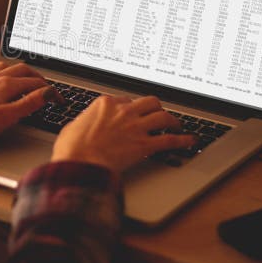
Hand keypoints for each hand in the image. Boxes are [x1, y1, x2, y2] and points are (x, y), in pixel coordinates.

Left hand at [0, 61, 63, 145]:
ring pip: (6, 67)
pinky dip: (1, 73)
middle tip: (46, 87)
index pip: (36, 82)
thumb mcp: (6, 117)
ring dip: (20, 71)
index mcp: (6, 84)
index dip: (51, 90)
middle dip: (38, 76)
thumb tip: (47, 94)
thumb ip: (28, 104)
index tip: (59, 99)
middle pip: (22, 69)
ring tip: (26, 79)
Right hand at [52, 95, 196, 174]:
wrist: (79, 163)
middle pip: (149, 102)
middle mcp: (124, 111)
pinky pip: (170, 139)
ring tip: (177, 124)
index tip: (132, 113)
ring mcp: (136, 127)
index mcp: (106, 104)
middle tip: (158, 114)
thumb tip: (83, 126)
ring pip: (163, 116)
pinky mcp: (145, 145)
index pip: (125, 99)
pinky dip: (183, 140)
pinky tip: (190, 141)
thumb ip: (84, 122)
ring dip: (172, 120)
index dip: (130, 107)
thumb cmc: (72, 149)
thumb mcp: (72, 127)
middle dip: (155, 107)